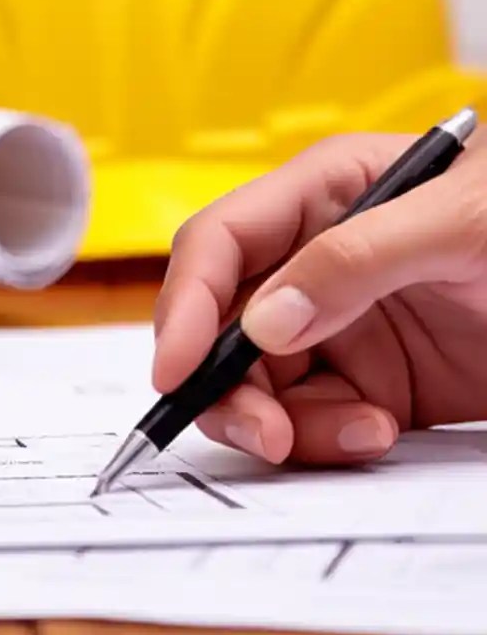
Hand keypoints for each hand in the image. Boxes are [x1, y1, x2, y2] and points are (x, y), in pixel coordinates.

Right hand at [154, 133, 486, 465]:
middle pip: (223, 328)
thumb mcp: (464, 222)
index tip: (176, 367)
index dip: (186, 305)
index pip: (219, 244)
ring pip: (261, 385)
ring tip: (359, 431)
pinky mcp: (372, 381)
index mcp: (323, 195)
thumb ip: (357, 259)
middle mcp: (316, 262)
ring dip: (291, 422)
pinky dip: (329, 439)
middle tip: (266, 432)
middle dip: (231, 386)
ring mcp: (341, 325)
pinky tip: (378, 430)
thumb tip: (265, 319)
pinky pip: (312, 420)